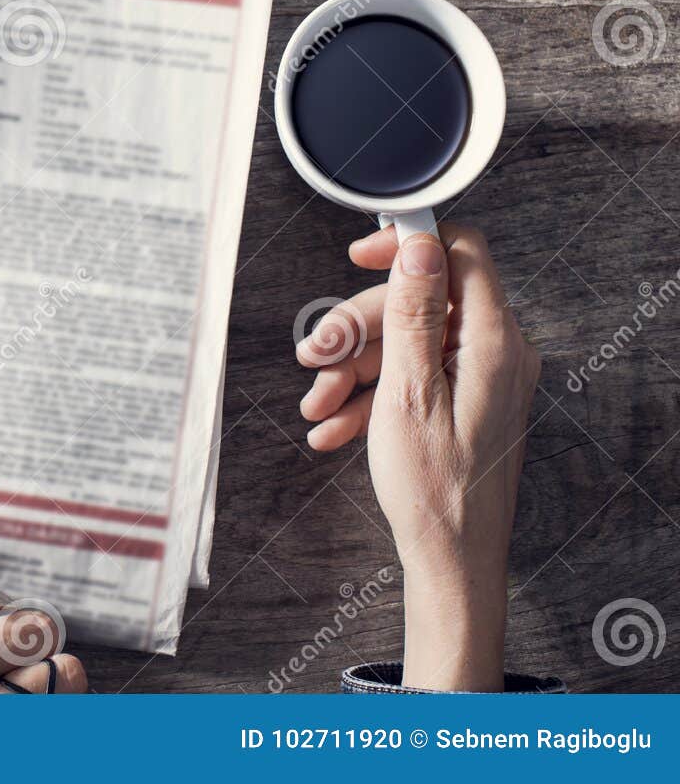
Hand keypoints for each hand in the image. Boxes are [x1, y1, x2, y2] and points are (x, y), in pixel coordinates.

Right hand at [296, 224, 538, 690]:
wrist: (451, 562)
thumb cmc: (436, 490)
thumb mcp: (410, 392)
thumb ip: (413, 314)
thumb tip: (419, 246)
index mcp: (492, 342)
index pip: (458, 253)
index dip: (406, 246)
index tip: (357, 257)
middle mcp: (493, 353)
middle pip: (417, 302)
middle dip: (356, 327)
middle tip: (313, 355)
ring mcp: (478, 379)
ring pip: (404, 343)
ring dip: (351, 369)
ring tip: (316, 404)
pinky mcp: (461, 404)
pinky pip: (409, 379)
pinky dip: (367, 396)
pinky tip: (332, 426)